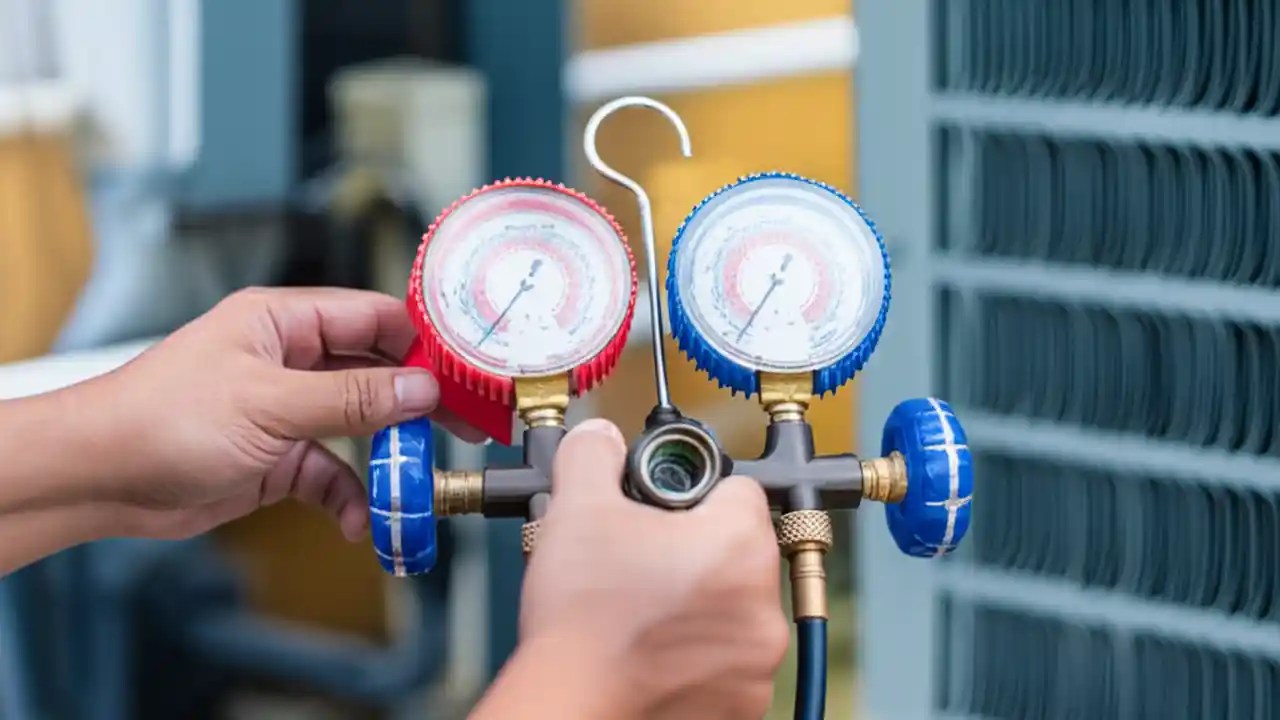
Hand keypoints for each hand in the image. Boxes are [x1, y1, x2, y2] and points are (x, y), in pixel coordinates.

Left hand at [30, 286, 483, 542]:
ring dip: (386, 458)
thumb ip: (351, 398)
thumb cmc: (162, 418)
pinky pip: (332, 473)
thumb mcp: (269, 403)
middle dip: (415, 406)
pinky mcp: (277, 458)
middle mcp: (290, 360)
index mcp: (284, 322)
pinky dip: (349, 497)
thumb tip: (419, 388)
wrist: (100, 478)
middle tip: (461, 430)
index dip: (421, 343)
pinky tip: (358, 520)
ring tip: (415, 484)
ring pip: (359, 429)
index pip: (372, 318)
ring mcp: (286, 411)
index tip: (461, 373)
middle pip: (374, 375)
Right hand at [474, 419, 788, 719]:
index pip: (739, 489)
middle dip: (695, 552)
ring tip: (640, 609)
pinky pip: (725, 664)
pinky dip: (695, 658)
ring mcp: (756, 665)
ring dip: (699, 606)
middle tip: (643, 560)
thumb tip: (600, 439)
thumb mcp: (577, 507)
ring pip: (733, 611)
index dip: (695, 492)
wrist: (569, 709)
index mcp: (740, 545)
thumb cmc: (581, 619)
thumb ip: (594, 454)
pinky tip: (648, 651)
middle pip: (739, 553)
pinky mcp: (739, 707)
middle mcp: (763, 607)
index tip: (664, 509)